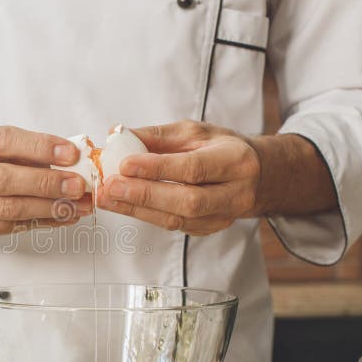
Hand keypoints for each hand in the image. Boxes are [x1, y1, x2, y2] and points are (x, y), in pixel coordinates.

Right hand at [0, 126, 91, 247]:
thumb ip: (17, 148)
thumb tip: (68, 156)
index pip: (3, 141)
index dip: (39, 147)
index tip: (70, 153)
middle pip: (5, 179)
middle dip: (47, 182)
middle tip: (78, 184)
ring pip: (10, 209)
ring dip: (50, 208)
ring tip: (78, 205)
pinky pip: (12, 227)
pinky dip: (42, 222)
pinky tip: (63, 217)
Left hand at [97, 121, 260, 235]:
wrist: (255, 176)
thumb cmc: (221, 148)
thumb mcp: (195, 132)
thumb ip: (157, 135)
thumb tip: (117, 135)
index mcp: (235, 160)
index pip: (193, 168)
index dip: (158, 168)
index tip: (125, 164)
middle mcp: (235, 193)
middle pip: (186, 201)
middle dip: (144, 194)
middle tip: (111, 186)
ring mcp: (222, 217)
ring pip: (177, 220)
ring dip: (136, 209)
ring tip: (106, 198)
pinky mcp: (207, 230)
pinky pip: (172, 226)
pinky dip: (144, 216)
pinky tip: (122, 205)